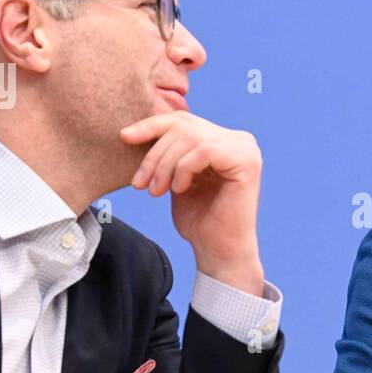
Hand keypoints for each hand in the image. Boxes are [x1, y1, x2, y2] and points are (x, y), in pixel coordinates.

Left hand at [121, 112, 264, 295]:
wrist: (217, 252)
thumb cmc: (198, 221)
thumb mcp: (175, 179)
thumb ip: (168, 153)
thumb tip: (134, 129)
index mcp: (224, 140)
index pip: (183, 120)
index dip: (151, 125)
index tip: (124, 138)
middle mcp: (240, 140)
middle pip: (184, 127)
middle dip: (155, 154)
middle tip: (140, 184)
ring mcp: (246, 150)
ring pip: (190, 138)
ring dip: (164, 166)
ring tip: (155, 191)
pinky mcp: (247, 162)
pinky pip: (204, 150)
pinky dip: (183, 169)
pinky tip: (178, 190)